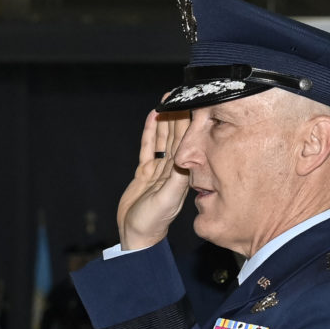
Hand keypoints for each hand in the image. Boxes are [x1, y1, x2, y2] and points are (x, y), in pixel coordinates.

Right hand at [118, 108, 190, 250]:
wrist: (136, 235)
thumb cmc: (153, 222)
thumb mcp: (167, 199)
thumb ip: (177, 179)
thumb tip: (185, 157)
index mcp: (182, 174)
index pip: (189, 142)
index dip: (190, 122)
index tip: (193, 102)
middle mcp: (173, 170)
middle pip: (177, 136)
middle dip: (179, 114)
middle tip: (179, 93)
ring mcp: (159, 171)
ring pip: (164, 139)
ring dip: (166, 120)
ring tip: (166, 100)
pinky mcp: (145, 173)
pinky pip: (149, 148)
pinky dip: (150, 133)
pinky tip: (152, 118)